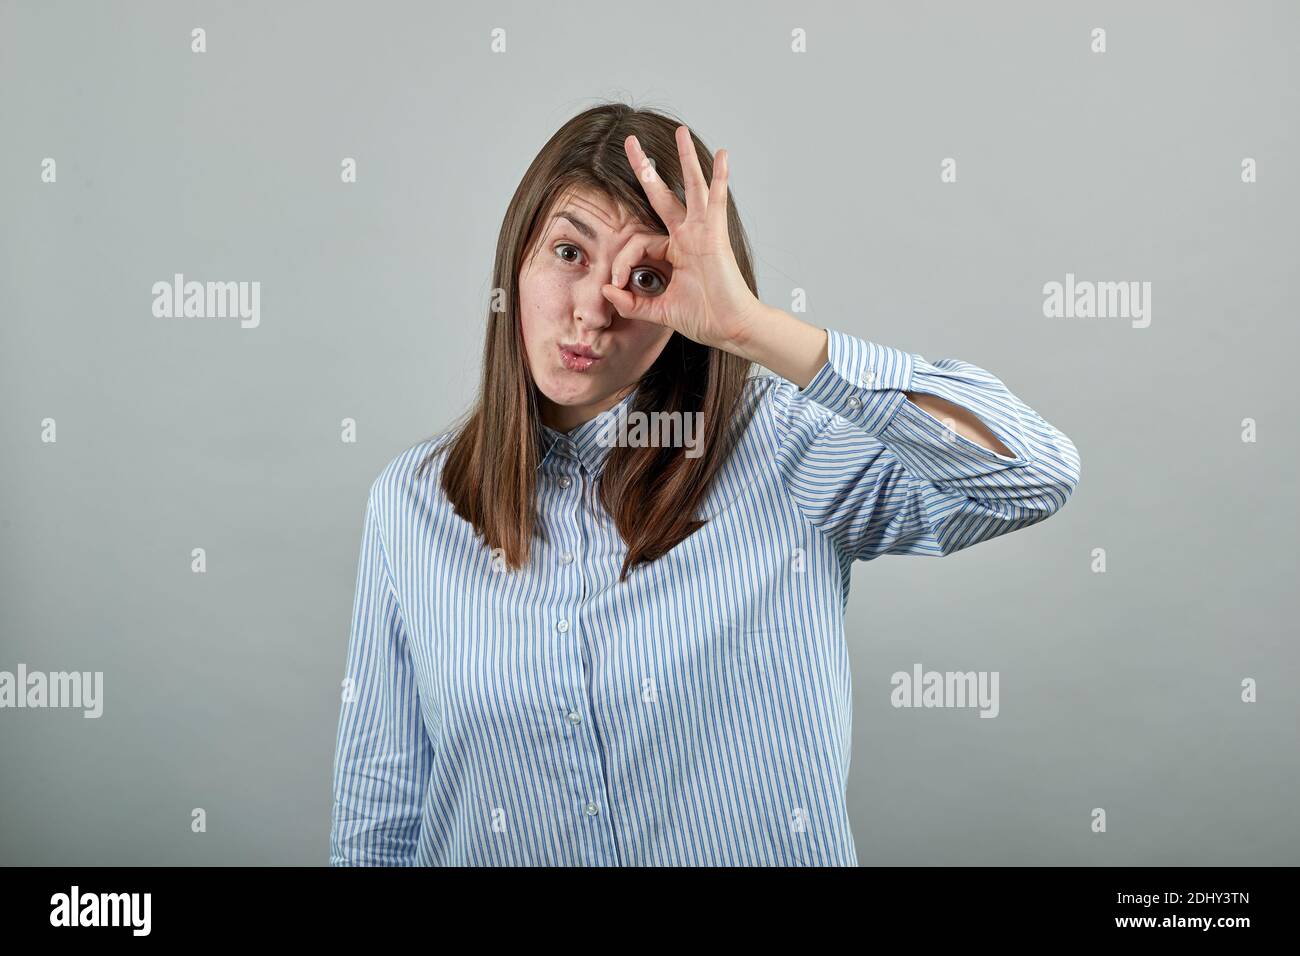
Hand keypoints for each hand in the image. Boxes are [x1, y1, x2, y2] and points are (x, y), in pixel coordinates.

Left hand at [601, 126, 761, 353]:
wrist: (730, 327)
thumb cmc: (704, 318)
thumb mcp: (659, 311)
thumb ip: (632, 303)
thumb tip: (606, 292)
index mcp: (675, 251)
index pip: (638, 242)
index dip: (622, 262)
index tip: (618, 284)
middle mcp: (688, 236)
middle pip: (664, 194)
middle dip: (646, 168)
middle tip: (632, 142)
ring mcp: (703, 232)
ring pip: (693, 187)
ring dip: (686, 159)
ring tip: (680, 132)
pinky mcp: (716, 236)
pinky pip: (717, 201)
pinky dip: (720, 178)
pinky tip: (722, 155)